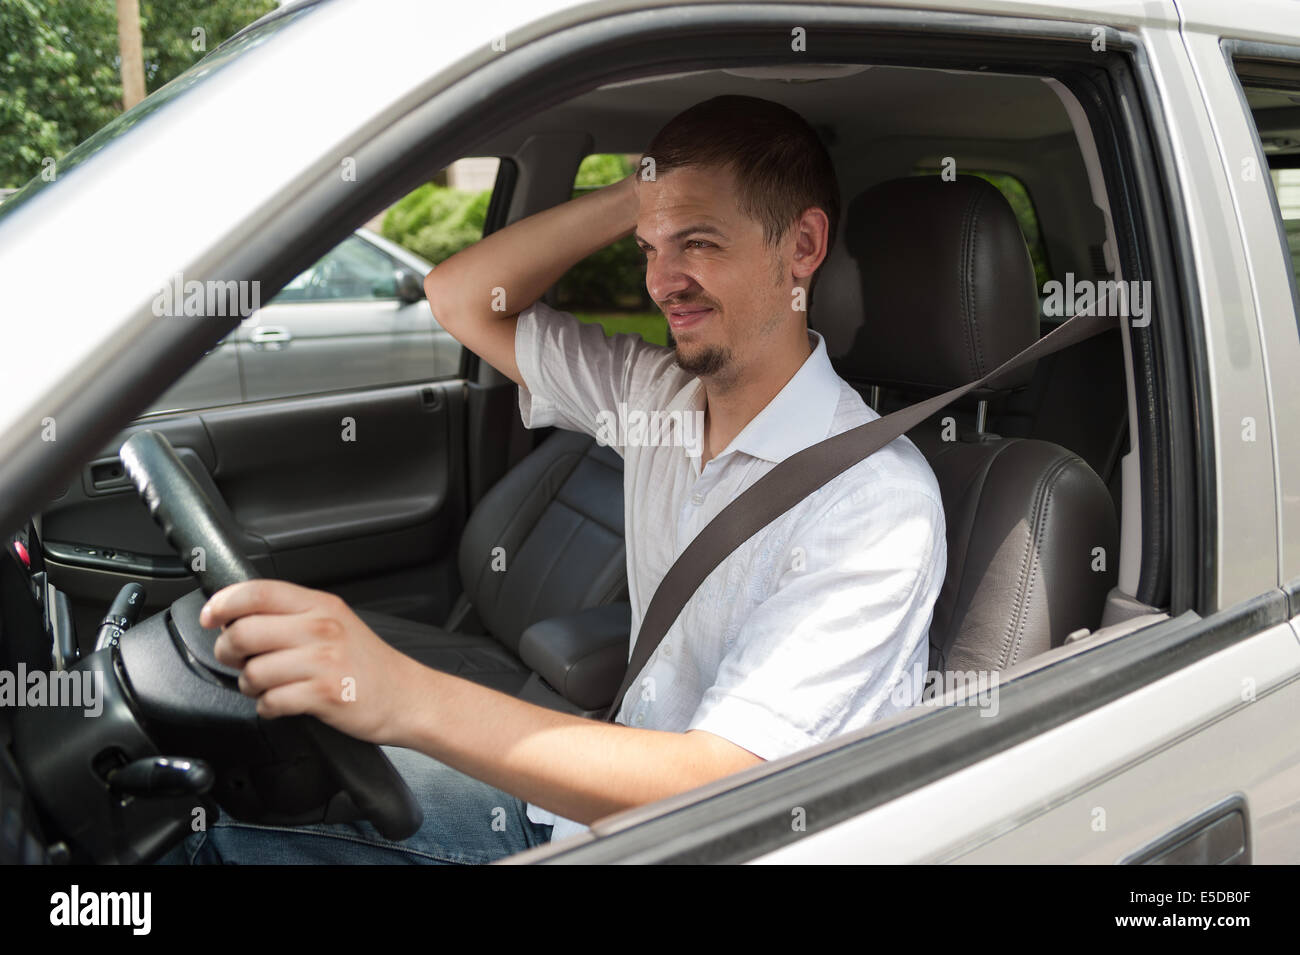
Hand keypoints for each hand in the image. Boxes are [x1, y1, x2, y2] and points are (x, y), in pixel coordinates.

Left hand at [201, 579, 419, 744]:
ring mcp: (322, 662)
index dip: (224, 603)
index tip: (210, 617)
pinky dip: (268, 707)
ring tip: (266, 686)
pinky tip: (281, 703)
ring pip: (253, 671)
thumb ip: (292, 614)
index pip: (257, 592)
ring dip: (249, 684)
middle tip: (235, 659)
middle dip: (228, 651)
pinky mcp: (323, 695)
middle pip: (245, 632)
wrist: (406, 696)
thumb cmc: (368, 663)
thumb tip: (238, 615)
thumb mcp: (336, 621)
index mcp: (320, 605)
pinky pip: (271, 701)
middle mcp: (321, 628)